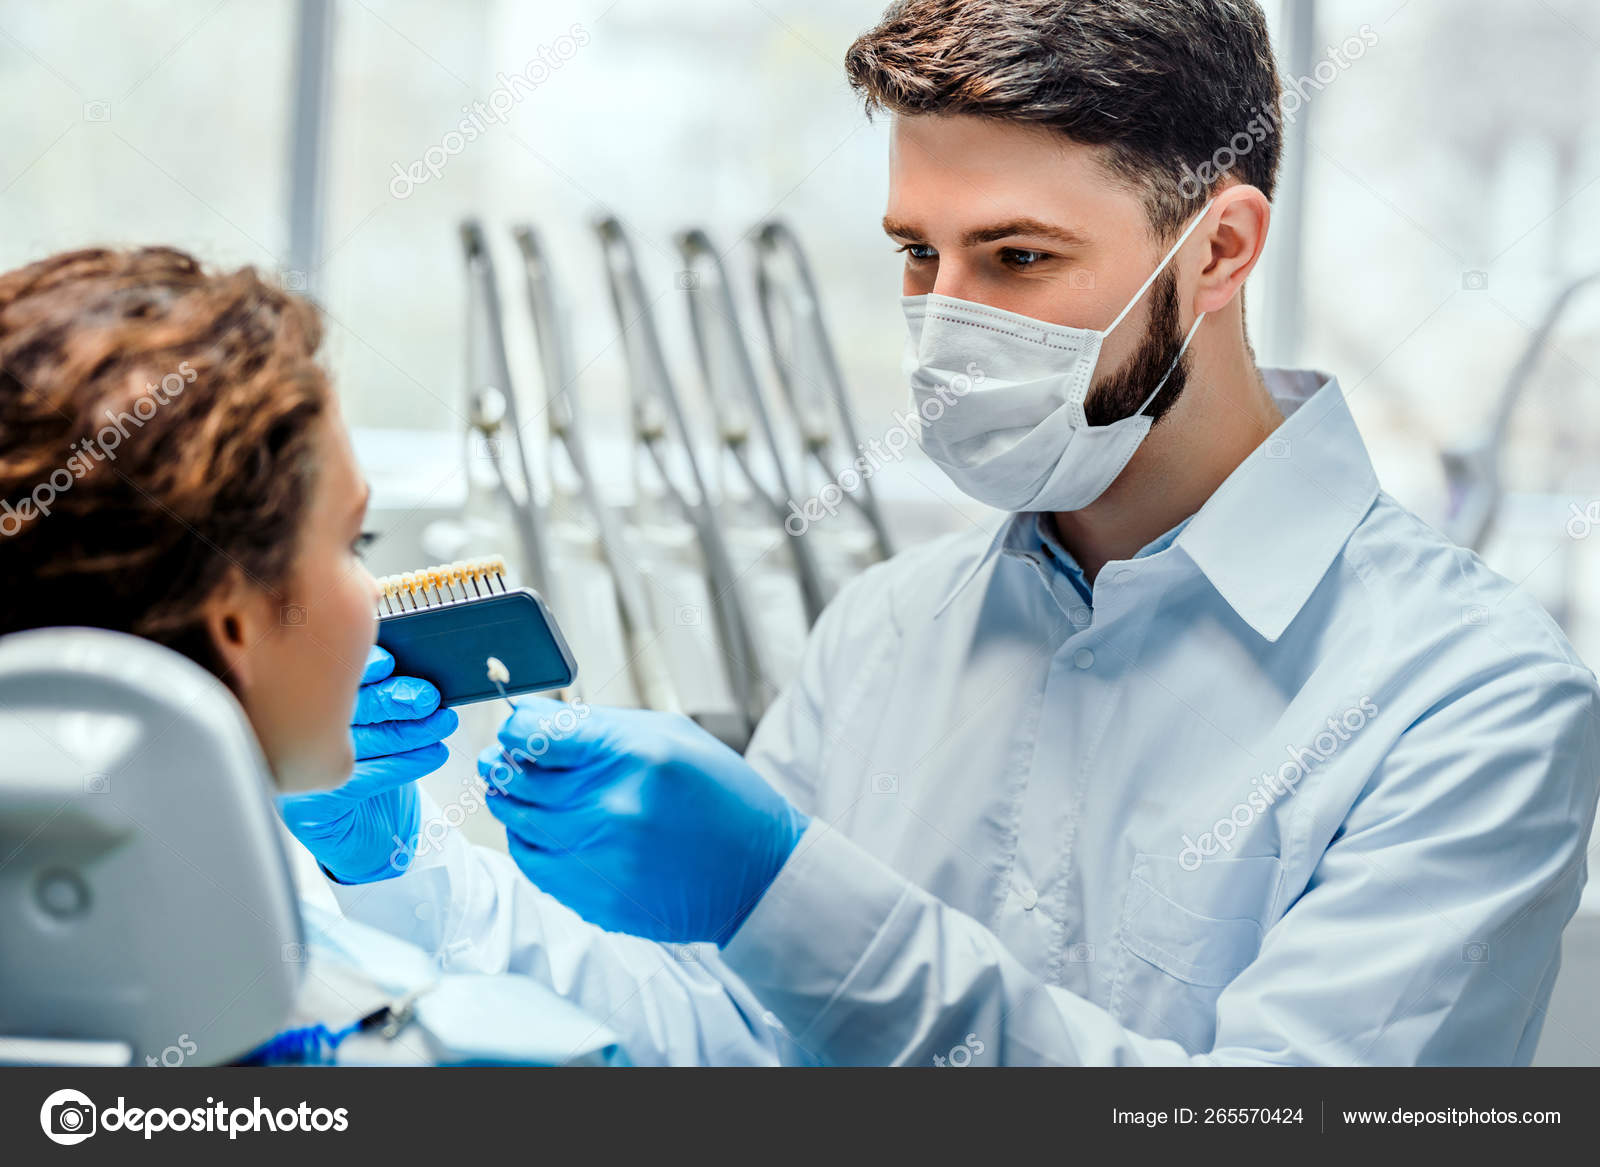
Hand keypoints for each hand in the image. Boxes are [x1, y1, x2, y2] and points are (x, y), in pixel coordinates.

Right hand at [279, 645, 458, 883]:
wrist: (372, 839)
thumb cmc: (375, 775)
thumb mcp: (377, 730)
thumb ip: (380, 700)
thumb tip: (411, 671)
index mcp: (299, 713)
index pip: (325, 683)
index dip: (355, 671)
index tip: (388, 663)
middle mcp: (290, 743)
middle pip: (343, 711)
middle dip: (392, 699)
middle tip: (428, 696)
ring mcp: (296, 777)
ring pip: (360, 743)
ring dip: (410, 730)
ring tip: (443, 722)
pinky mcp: (309, 809)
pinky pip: (364, 778)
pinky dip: (406, 763)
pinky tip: (433, 754)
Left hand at [478, 700, 808, 944]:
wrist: (757, 872)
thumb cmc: (720, 795)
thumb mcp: (671, 735)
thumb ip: (597, 724)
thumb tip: (527, 716)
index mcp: (635, 756)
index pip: (538, 733)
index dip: (516, 727)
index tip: (516, 727)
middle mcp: (613, 807)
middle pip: (518, 778)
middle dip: (503, 762)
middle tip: (502, 757)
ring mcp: (602, 858)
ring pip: (518, 822)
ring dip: (510, 801)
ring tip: (519, 790)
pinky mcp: (595, 897)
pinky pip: (533, 863)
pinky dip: (526, 841)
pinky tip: (543, 827)